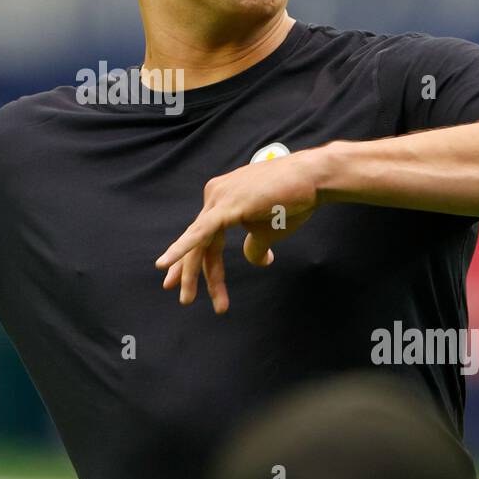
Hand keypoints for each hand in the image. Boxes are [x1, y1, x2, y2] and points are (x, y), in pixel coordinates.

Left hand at [154, 148, 326, 313]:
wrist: (313, 179)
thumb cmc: (294, 201)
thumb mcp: (269, 231)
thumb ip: (256, 247)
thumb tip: (257, 261)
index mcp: (221, 200)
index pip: (203, 236)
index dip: (192, 260)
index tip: (179, 282)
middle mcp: (214, 196)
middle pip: (197, 241)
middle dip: (186, 271)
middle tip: (182, 297)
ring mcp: (219, 198)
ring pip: (198, 242)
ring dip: (192, 273)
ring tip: (187, 299)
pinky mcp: (227, 205)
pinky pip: (200, 233)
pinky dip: (183, 248)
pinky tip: (166, 263)